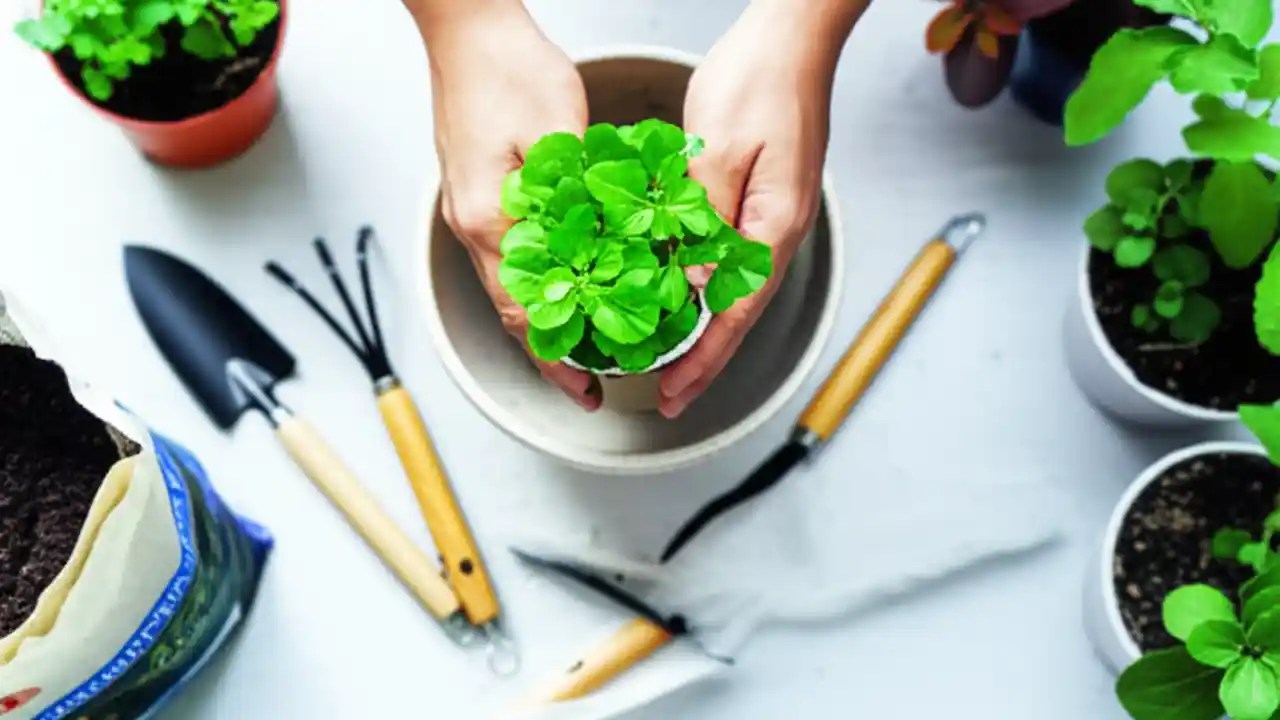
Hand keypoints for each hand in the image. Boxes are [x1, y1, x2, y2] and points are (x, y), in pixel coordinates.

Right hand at [413, 2, 599, 409]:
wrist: (466, 28)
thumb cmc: (507, 68)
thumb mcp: (559, 135)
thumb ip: (577, 200)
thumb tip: (602, 255)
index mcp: (490, 219)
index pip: (525, 314)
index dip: (556, 360)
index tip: (583, 391)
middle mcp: (473, 222)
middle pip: (514, 309)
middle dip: (554, 349)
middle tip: (591, 376)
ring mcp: (469, 208)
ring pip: (510, 284)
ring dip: (546, 316)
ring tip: (584, 337)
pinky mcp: (475, 190)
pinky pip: (507, 254)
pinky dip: (537, 279)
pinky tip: (564, 277)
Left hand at [659, 1, 860, 417]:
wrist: (794, 35)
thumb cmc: (761, 78)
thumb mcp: (718, 148)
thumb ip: (703, 219)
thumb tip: (690, 281)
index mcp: (771, 224)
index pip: (733, 314)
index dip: (702, 360)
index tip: (673, 394)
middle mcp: (777, 229)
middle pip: (737, 314)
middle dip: (702, 361)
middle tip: (669, 398)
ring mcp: (772, 215)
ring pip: (735, 291)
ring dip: (704, 331)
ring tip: (672, 364)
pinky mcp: (762, 198)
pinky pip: (732, 259)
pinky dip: (707, 289)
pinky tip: (685, 297)